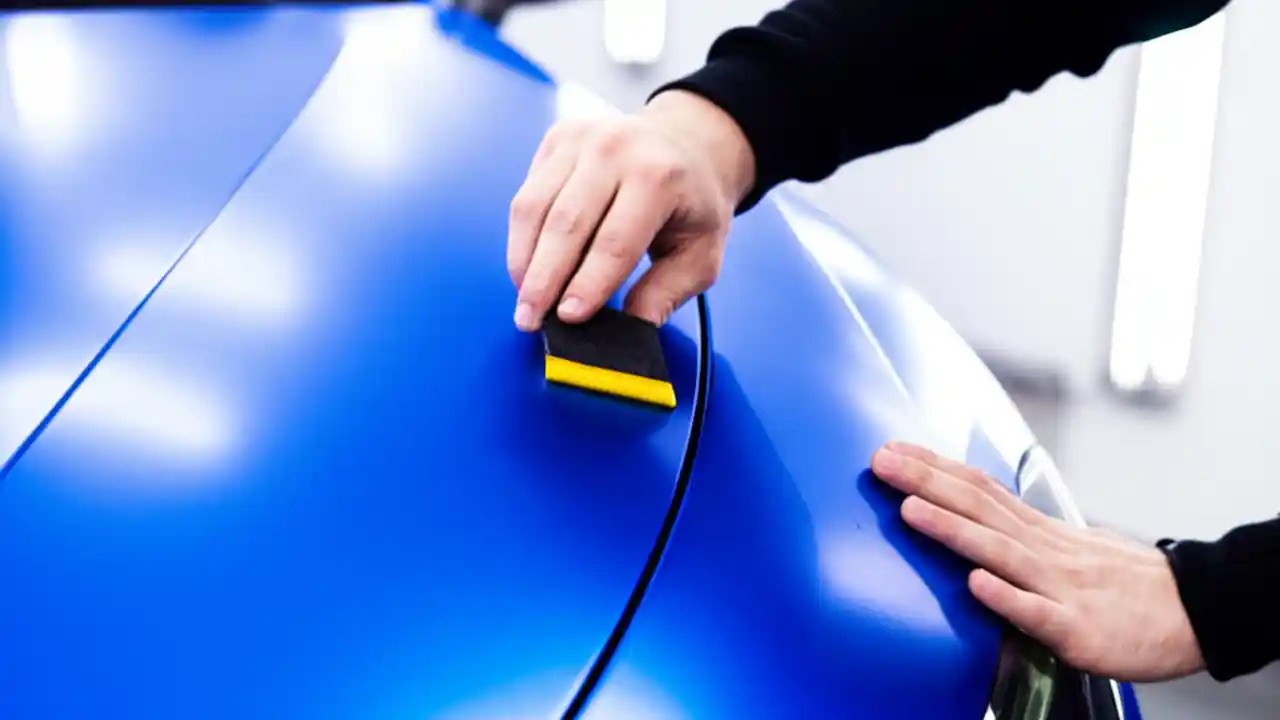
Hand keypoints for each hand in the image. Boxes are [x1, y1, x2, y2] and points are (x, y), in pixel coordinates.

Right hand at [508, 90, 754, 330]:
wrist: (688, 140)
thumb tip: (634, 328)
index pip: (615, 241)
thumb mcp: (702, 251)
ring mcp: (581, 140)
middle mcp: (615, 150)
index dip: (588, 283)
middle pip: (566, 224)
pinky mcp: (557, 140)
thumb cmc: (693, 201)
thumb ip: (668, 292)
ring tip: (524, 300)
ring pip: (535, 208)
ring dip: (524, 260)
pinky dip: (522, 237)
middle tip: (530, 320)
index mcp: (659, 176)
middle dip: (544, 279)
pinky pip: (527, 195)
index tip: (567, 317)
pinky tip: (527, 268)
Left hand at [871, 441, 1204, 681]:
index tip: (891, 448)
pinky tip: (976, 585)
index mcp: (1038, 530)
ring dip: (952, 529)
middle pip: (979, 508)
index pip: (978, 488)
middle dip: (925, 483)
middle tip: (880, 461)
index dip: (934, 467)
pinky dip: (1007, 598)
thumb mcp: (1064, 547)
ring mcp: (1059, 586)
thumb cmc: (1121, 583)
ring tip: (909, 510)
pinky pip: (1037, 613)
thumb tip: (969, 515)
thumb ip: (1015, 534)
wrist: (1194, 612)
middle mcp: (1043, 549)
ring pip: (1000, 552)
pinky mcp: (1077, 628)